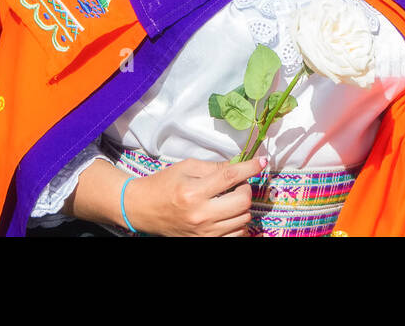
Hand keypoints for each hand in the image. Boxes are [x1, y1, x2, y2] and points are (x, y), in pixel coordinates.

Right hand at [122, 156, 265, 236]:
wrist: (143, 208)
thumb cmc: (163, 184)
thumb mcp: (186, 167)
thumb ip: (214, 167)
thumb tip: (239, 166)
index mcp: (194, 192)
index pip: (230, 177)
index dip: (249, 167)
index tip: (261, 161)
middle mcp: (201, 215)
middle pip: (242, 201)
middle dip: (245, 189)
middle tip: (237, 183)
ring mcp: (204, 232)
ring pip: (243, 219)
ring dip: (242, 206)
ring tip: (229, 198)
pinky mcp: (205, 242)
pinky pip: (237, 235)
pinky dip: (238, 223)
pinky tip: (228, 214)